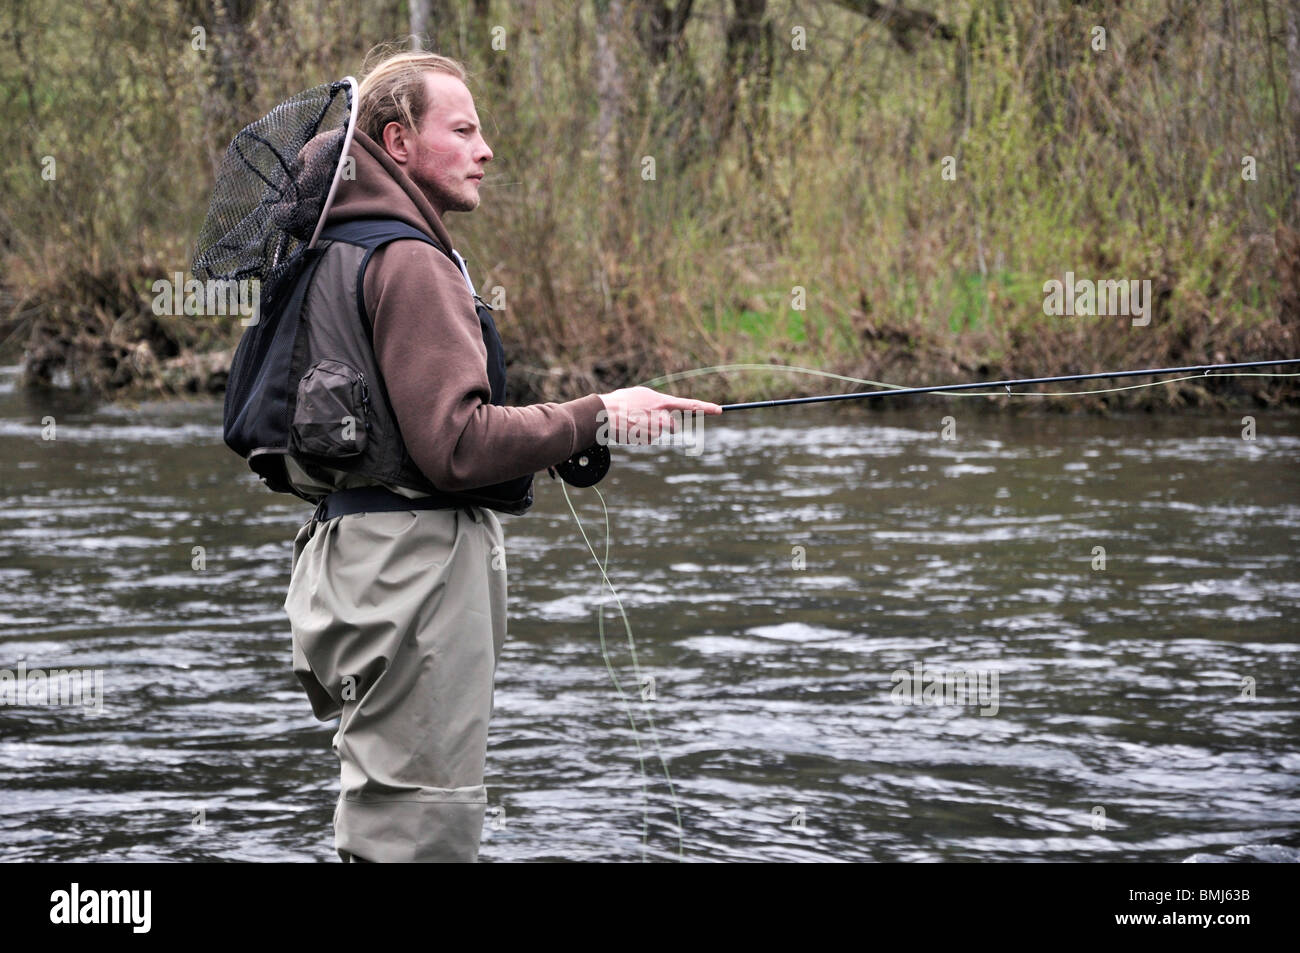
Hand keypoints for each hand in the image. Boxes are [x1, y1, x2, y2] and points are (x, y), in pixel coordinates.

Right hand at [596, 386, 722, 444]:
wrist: (603, 413)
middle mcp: (661, 414)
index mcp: (661, 400)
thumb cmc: (620, 402)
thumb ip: (656, 402)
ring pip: (658, 434)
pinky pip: (648, 440)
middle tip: (645, 420)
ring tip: (633, 423)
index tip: (720, 410)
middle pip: (672, 426)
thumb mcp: (640, 396)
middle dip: (662, 426)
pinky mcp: (647, 438)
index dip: (705, 407)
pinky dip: (640, 437)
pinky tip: (630, 429)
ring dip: (648, 431)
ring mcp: (655, 428)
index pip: (688, 404)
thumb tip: (665, 412)